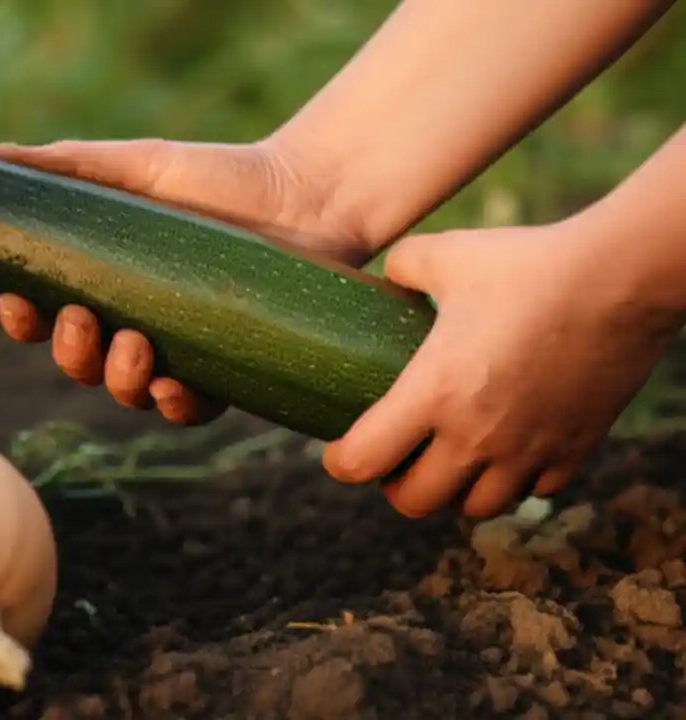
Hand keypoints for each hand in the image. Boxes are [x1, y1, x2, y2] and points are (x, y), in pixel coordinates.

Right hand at [0, 137, 377, 423]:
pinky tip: (171, 386)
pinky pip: (188, 410)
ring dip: (115, 378)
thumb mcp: (142, 167)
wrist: (306, 196)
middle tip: (84, 319)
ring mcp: (177, 352)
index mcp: (104, 280)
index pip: (44, 313)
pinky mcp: (225, 373)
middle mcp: (132, 323)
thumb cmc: (220, 178)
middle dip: (69, 350)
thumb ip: (73, 165)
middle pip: (76, 361)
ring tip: (135, 344)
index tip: (16, 301)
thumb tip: (1, 155)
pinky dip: (173, 404)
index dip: (22, 316)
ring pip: (124, 390)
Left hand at [321, 218, 682, 517]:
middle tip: (392, 461)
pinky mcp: (573, 449)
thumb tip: (387, 278)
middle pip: (415, 503)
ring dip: (454, 493)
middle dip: (394, 488)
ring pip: (476, 509)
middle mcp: (477, 436)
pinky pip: (535, 491)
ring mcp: (528, 449)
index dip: (340, 463)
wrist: (620, 278)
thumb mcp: (446, 254)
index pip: (363, 460)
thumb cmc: (526, 263)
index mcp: (433, 393)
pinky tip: (507, 452)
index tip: (336, 453)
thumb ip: (402, 268)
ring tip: (447, 463)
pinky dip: (514, 482)